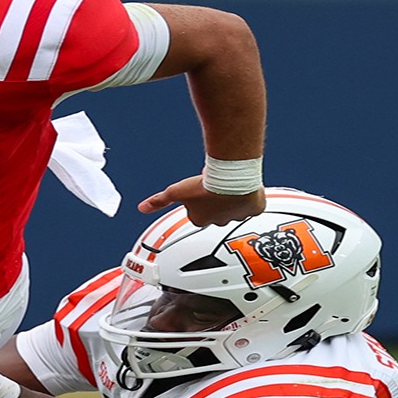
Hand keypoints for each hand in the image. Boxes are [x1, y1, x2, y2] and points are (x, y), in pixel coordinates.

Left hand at [137, 176, 264, 226]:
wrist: (230, 176)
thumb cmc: (206, 184)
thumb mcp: (176, 191)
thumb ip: (159, 200)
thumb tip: (142, 208)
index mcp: (200, 220)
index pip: (198, 213)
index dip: (199, 199)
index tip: (200, 189)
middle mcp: (219, 222)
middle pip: (216, 212)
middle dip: (215, 199)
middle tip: (214, 186)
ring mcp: (237, 217)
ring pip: (235, 208)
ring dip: (232, 198)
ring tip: (230, 184)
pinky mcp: (254, 210)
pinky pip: (254, 206)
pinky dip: (252, 199)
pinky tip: (247, 189)